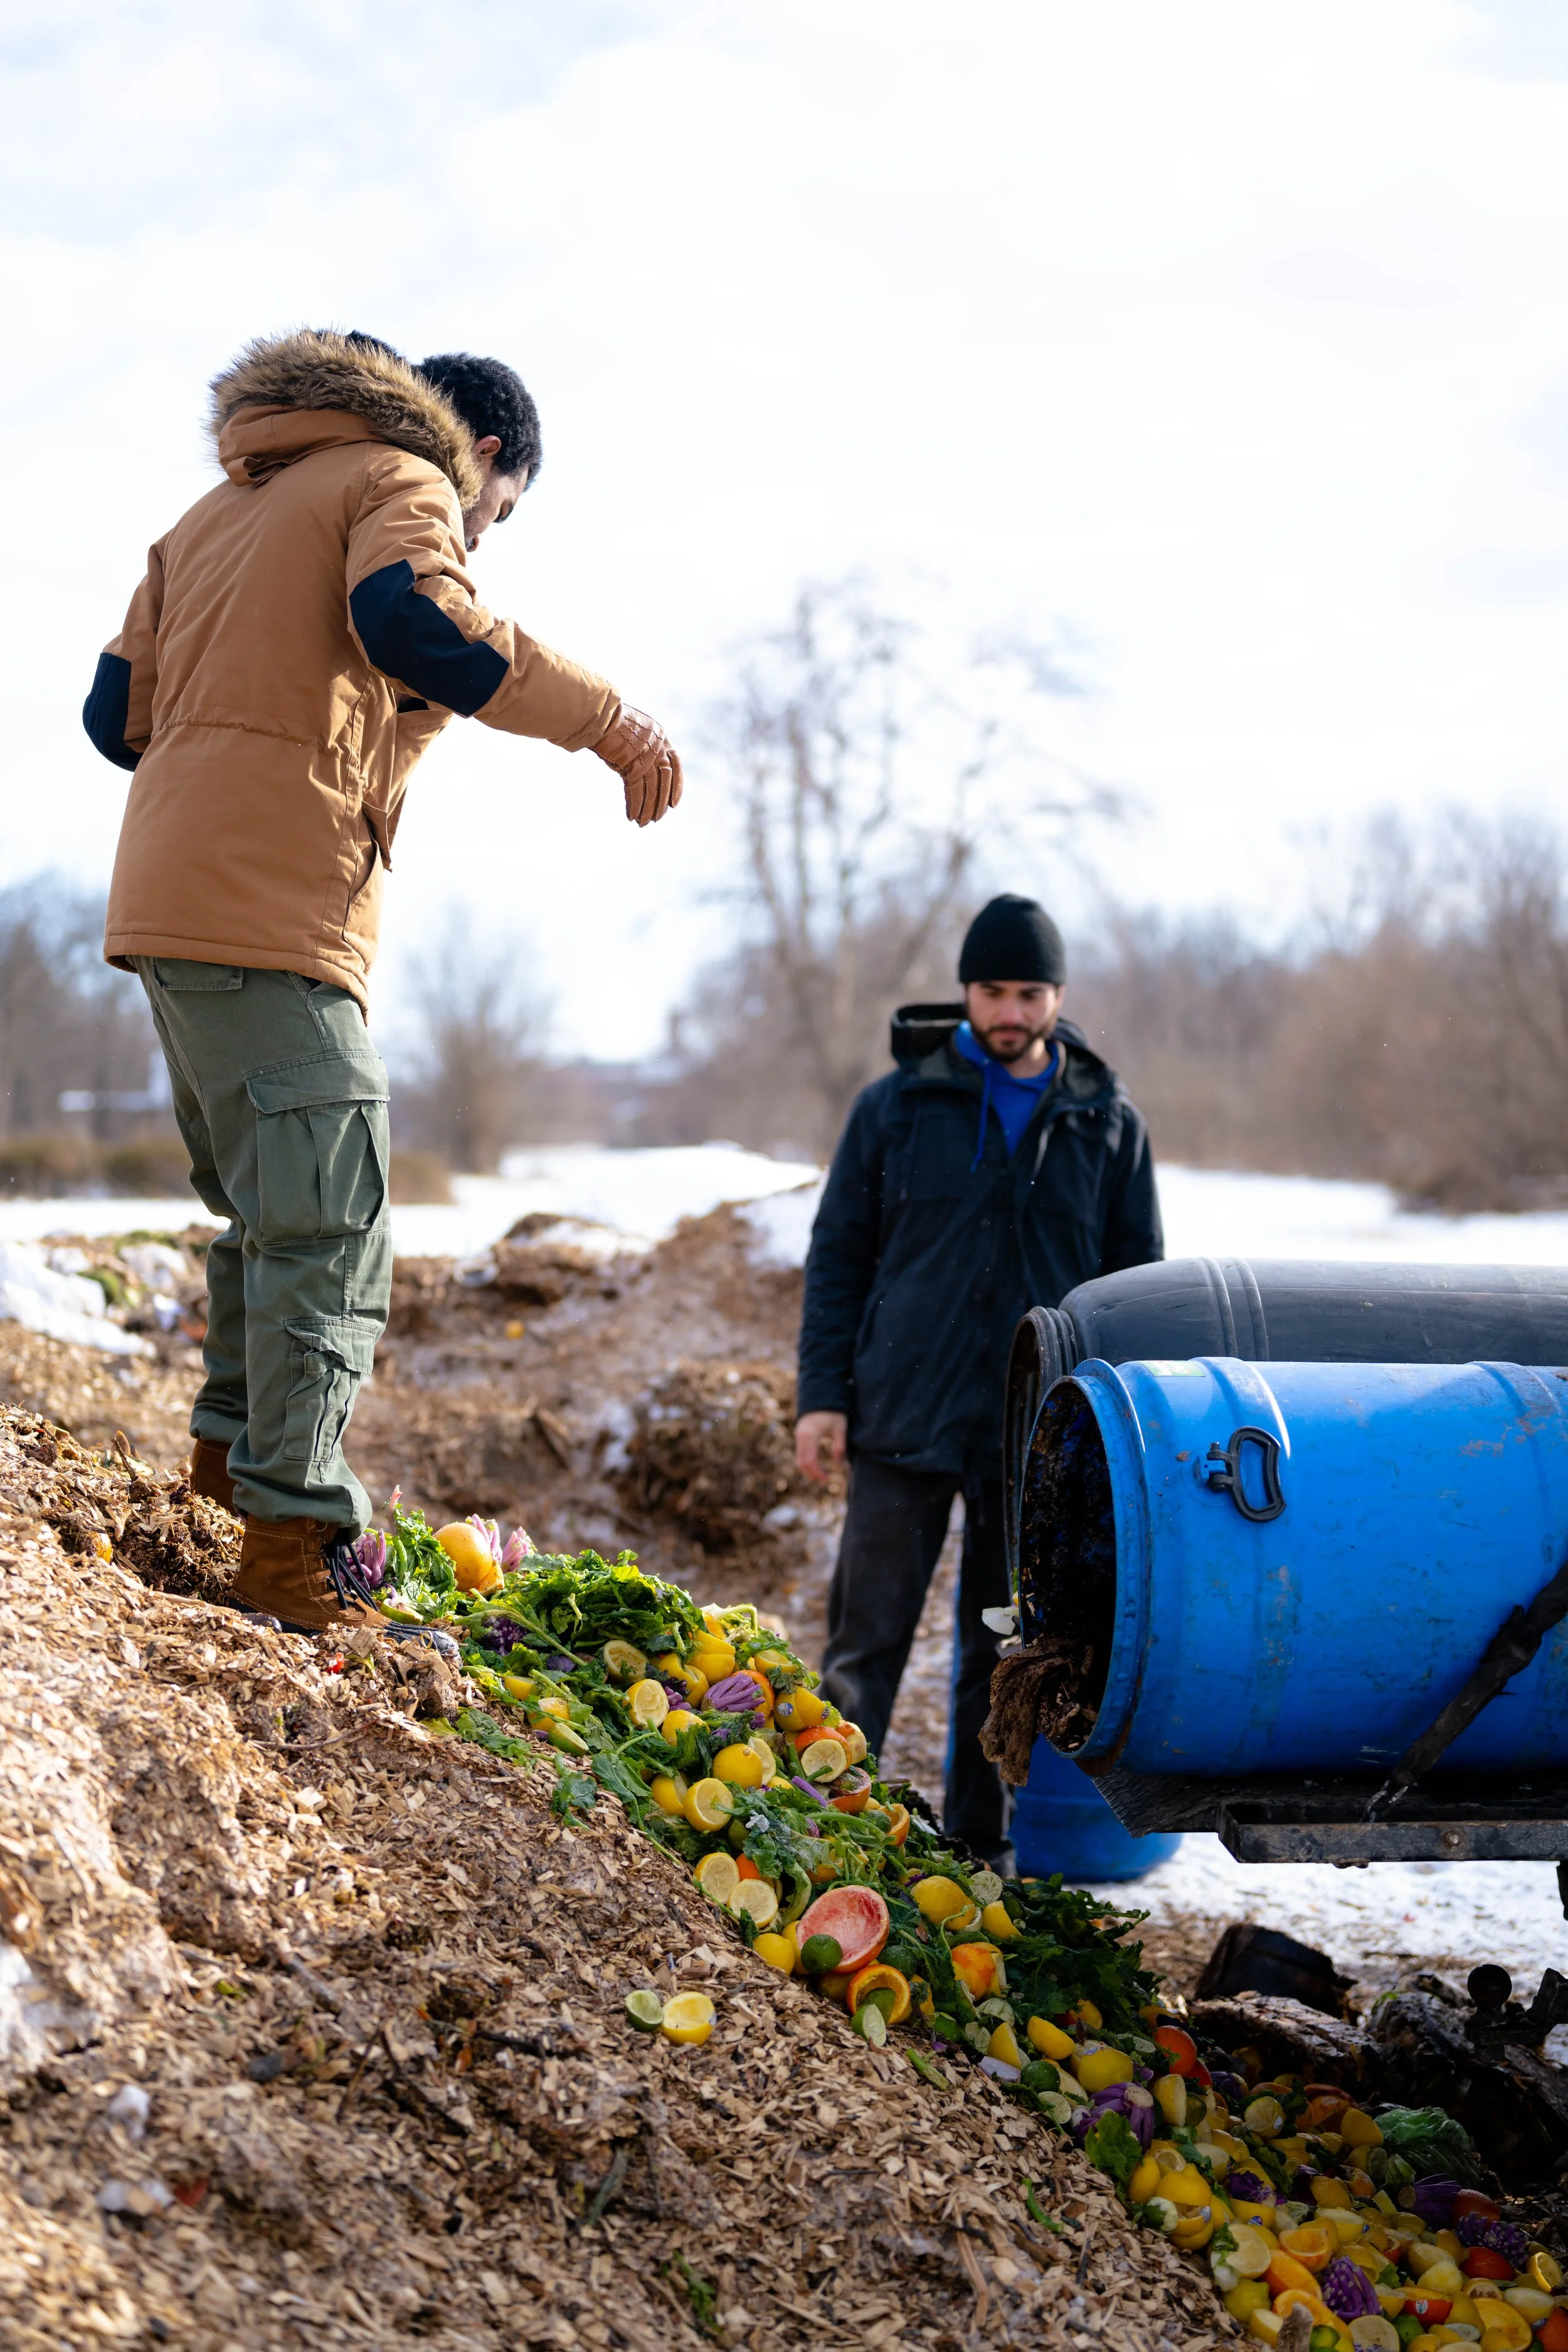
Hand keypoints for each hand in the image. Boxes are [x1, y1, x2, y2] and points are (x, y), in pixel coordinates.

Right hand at [591, 703, 683, 825]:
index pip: (676, 765)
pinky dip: (635, 805)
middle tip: (656, 819)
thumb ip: (642, 751)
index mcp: (662, 736)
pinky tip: (632, 817)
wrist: (598, 715)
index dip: (677, 786)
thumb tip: (639, 771)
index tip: (675, 804)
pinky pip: (636, 790)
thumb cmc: (610, 722)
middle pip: (664, 780)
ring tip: (642, 823)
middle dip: (660, 802)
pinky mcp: (632, 764)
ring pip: (651, 789)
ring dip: (647, 808)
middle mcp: (658, 747)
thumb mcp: (634, 733)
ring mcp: (646, 755)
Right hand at [795, 1411, 846, 1485]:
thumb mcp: (840, 1430)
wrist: (822, 1396)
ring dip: (809, 1469)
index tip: (828, 1479)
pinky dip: (807, 1462)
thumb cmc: (834, 1413)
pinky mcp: (799, 1435)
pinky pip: (800, 1453)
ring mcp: (798, 1436)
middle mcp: (800, 1437)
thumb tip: (838, 1466)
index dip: (818, 1473)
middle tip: (826, 1480)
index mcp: (810, 1435)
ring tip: (823, 1474)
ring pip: (799, 1459)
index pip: (810, 1461)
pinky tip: (819, 1465)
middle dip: (812, 1474)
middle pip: (801, 1463)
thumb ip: (839, 1448)